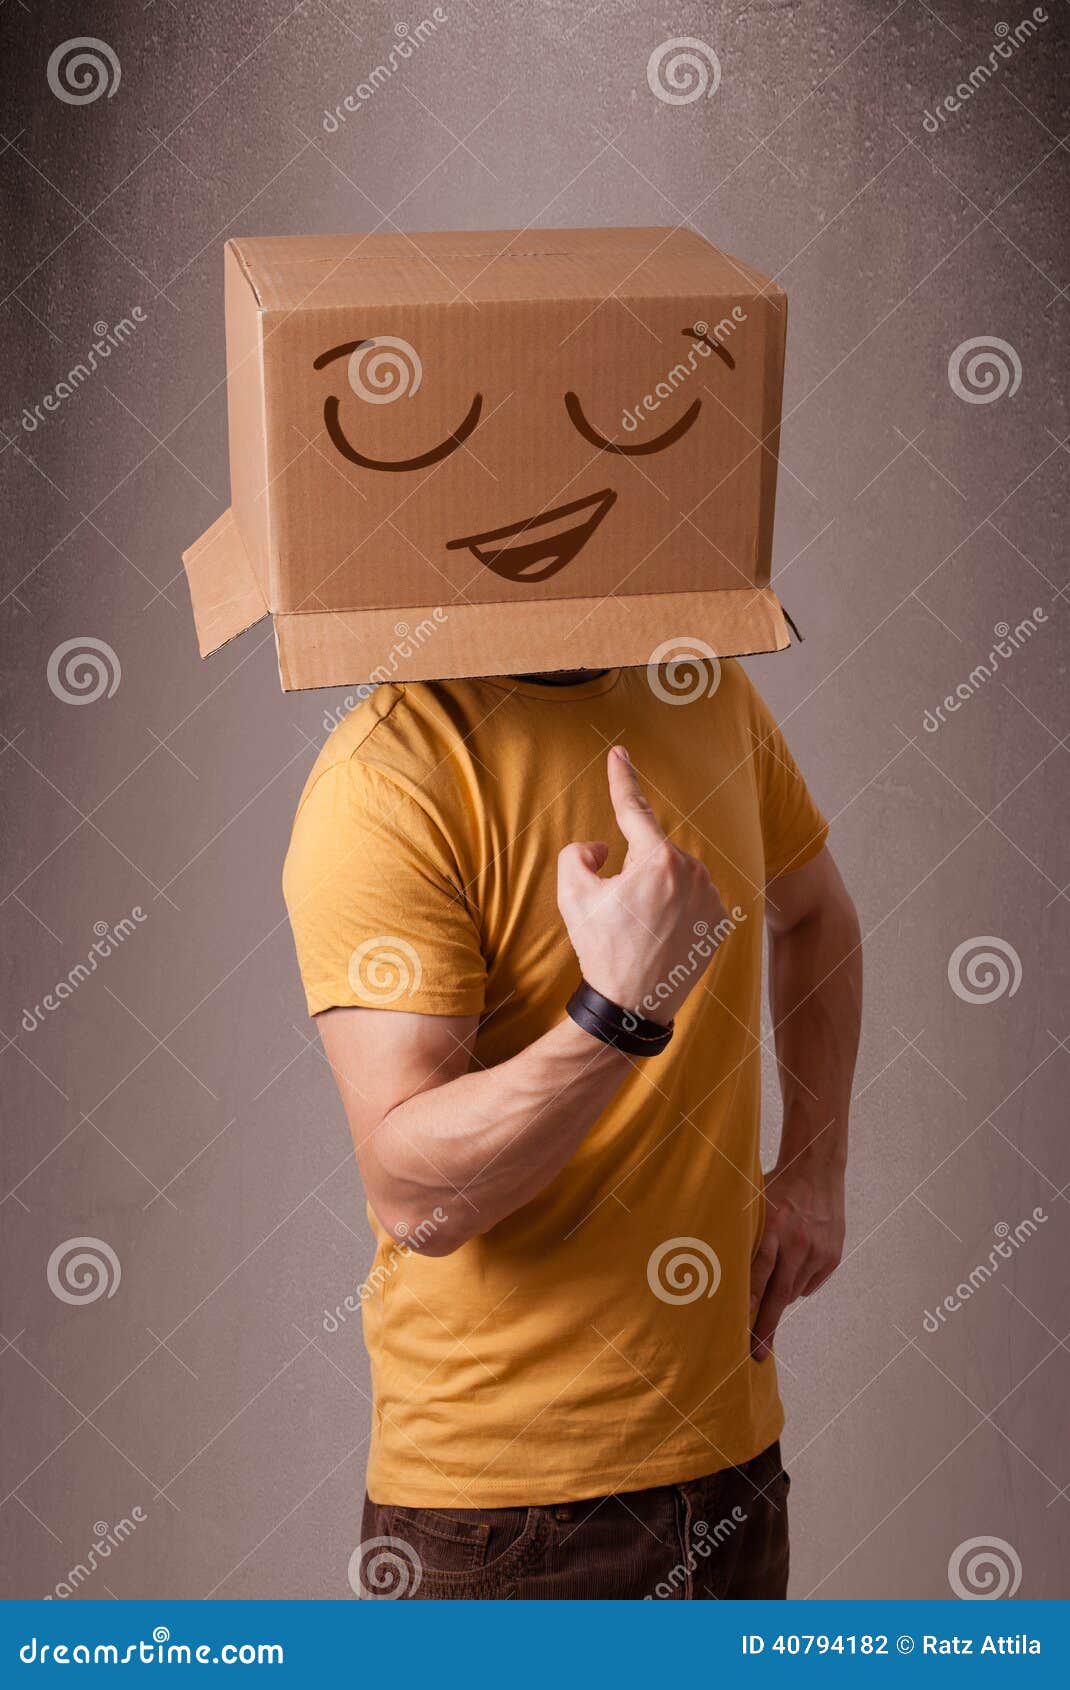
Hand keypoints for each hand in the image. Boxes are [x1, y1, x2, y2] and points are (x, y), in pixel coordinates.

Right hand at [556, 745, 728, 1023]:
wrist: (633, 1005)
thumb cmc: (602, 949)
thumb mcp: (571, 895)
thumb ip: (578, 853)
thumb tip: (604, 847)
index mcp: (658, 859)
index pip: (633, 808)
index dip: (621, 778)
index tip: (619, 753)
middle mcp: (693, 871)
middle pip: (651, 852)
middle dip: (632, 871)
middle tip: (617, 912)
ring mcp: (711, 896)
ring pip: (673, 875)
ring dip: (654, 890)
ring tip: (640, 930)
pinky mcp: (719, 920)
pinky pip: (691, 898)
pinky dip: (674, 909)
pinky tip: (660, 938)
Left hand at [750, 1157, 845, 1360]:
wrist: (816, 1169)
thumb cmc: (774, 1186)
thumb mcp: (752, 1202)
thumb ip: (741, 1234)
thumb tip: (715, 1269)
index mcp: (773, 1227)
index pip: (758, 1270)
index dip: (747, 1299)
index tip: (737, 1326)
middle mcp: (797, 1242)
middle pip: (778, 1293)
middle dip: (765, 1327)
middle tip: (756, 1355)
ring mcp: (817, 1251)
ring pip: (794, 1291)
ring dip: (778, 1301)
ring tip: (765, 1304)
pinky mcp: (832, 1257)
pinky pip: (809, 1284)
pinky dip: (797, 1284)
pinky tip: (791, 1268)